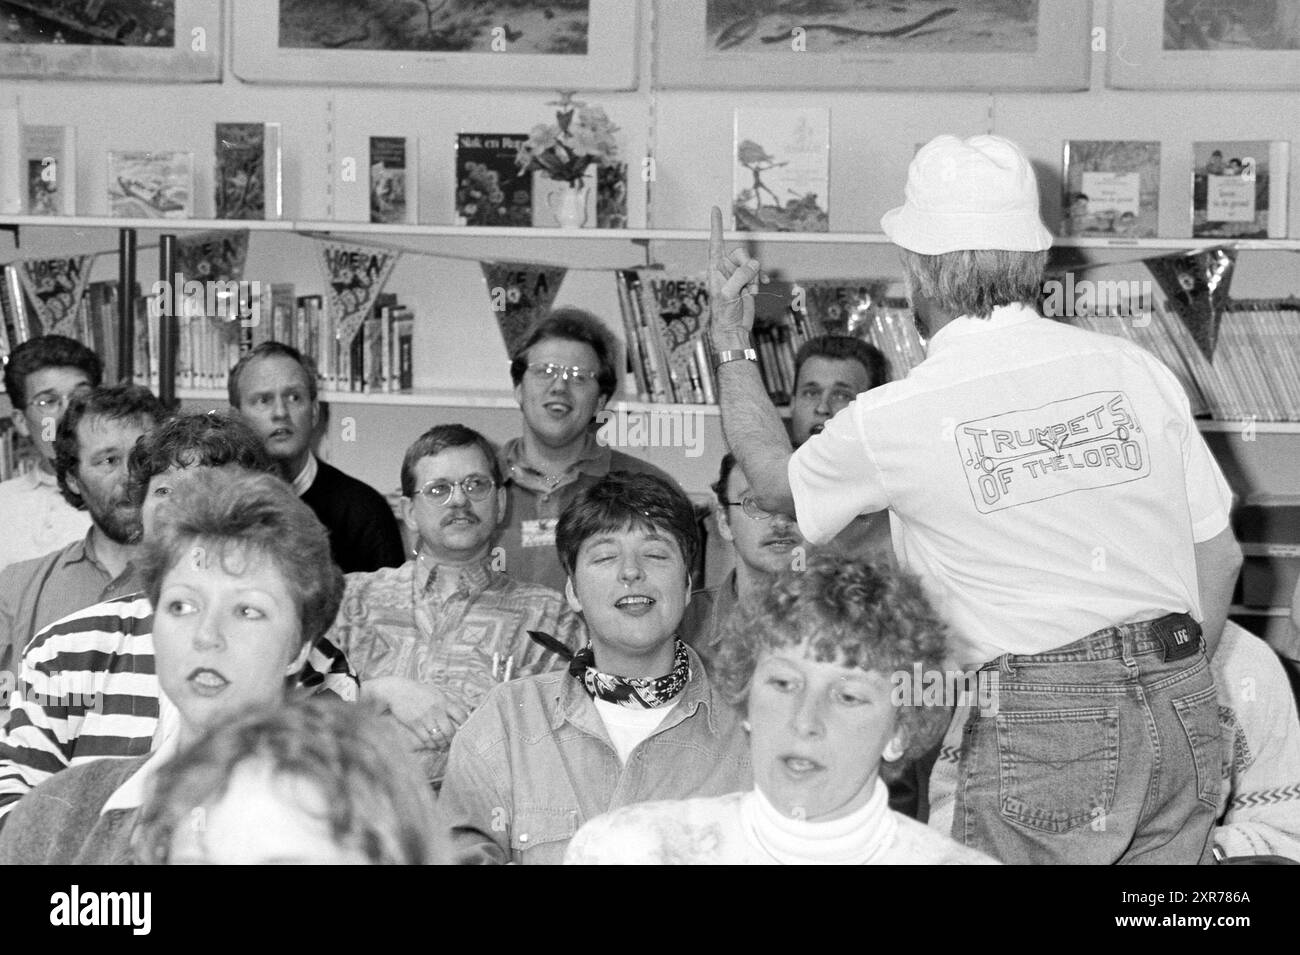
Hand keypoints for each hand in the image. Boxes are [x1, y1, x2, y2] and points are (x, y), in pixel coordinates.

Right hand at [364, 675, 467, 748]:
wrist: (397, 690)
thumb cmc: (419, 692)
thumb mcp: (436, 692)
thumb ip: (449, 701)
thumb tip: (465, 710)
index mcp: (444, 701)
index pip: (461, 715)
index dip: (465, 726)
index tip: (465, 731)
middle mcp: (436, 709)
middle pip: (450, 730)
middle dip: (452, 739)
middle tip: (452, 742)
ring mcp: (425, 717)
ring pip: (438, 737)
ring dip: (442, 743)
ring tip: (443, 745)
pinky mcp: (414, 723)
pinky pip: (426, 739)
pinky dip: (431, 745)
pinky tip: (432, 745)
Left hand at [707, 206, 759, 341]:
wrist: (733, 329)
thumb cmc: (724, 313)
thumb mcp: (729, 293)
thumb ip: (740, 276)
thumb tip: (754, 264)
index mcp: (715, 269)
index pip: (716, 243)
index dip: (716, 226)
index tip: (715, 208)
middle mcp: (725, 269)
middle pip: (741, 254)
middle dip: (747, 268)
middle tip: (747, 285)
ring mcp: (737, 275)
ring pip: (752, 264)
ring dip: (754, 277)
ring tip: (749, 292)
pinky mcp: (747, 282)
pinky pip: (758, 272)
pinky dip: (761, 278)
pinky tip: (761, 286)